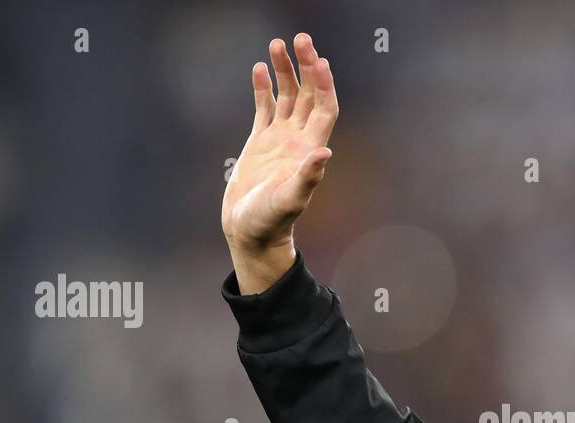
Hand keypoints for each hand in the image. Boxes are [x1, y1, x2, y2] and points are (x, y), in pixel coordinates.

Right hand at [222, 33, 338, 290]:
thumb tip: (324, 153)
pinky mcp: (261, 143)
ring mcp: (280, 140)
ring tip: (277, 43)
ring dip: (285, 71)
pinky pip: (265, 108)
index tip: (318, 60)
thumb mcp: (289, 200)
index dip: (324, 84)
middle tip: (301, 38)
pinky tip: (261, 68)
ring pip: (287, 97)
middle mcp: (299, 141)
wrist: (251, 232)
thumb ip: (307, 178)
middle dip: (307, 67)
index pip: (324, 108)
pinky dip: (264, 88)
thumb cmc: (271, 221)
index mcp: (310, 150)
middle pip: (308, 95)